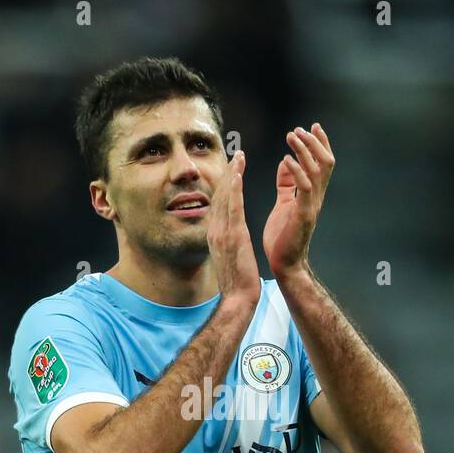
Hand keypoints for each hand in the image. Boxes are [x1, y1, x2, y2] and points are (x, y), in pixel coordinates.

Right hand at [207, 150, 260, 306]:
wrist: (237, 298)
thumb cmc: (237, 281)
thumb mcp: (229, 257)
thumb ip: (227, 242)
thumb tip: (229, 235)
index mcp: (214, 235)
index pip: (219, 203)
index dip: (225, 184)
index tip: (232, 169)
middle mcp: (215, 230)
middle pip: (220, 195)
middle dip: (228, 173)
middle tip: (236, 154)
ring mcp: (222, 233)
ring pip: (225, 197)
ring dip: (232, 175)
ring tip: (238, 157)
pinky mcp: (232, 236)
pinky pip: (232, 208)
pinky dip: (233, 190)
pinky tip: (237, 175)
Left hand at [263, 123, 334, 278]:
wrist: (284, 263)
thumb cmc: (282, 236)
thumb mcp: (283, 203)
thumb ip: (286, 184)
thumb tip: (286, 163)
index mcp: (312, 195)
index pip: (322, 164)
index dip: (320, 143)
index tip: (312, 126)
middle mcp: (316, 198)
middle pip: (325, 162)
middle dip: (314, 142)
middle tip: (300, 128)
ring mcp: (311, 206)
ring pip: (317, 171)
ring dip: (304, 150)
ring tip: (292, 135)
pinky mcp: (303, 215)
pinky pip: (304, 188)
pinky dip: (296, 172)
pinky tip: (286, 159)